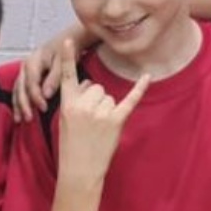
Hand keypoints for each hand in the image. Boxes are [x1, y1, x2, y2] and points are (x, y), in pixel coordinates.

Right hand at [13, 24, 92, 121]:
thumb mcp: (62, 63)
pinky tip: (19, 114)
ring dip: (18, 106)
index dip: (36, 97)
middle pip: (20, 88)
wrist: (65, 40)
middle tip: (29, 118)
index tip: (43, 108)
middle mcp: (24, 66)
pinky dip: (18, 102)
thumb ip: (54, 78)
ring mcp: (23, 71)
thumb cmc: (66, 50)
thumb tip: (46, 95)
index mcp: (33, 61)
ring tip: (20, 120)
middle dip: (24, 104)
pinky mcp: (25, 76)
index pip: (31, 83)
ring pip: (17, 90)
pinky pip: (18, 90)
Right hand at [56, 38, 149, 183]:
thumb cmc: (71, 147)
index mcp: (67, 104)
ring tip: (98, 128)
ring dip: (106, 108)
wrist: (79, 170)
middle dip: (94, 100)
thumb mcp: (64, 121)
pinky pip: (130, 100)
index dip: (66, 58)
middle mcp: (83, 105)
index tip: (67, 39)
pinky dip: (139, 88)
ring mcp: (100, 112)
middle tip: (88, 121)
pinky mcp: (116, 120)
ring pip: (109, 96)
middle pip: (95, 87)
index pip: (67, 76)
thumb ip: (76, 102)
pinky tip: (147, 76)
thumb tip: (92, 88)